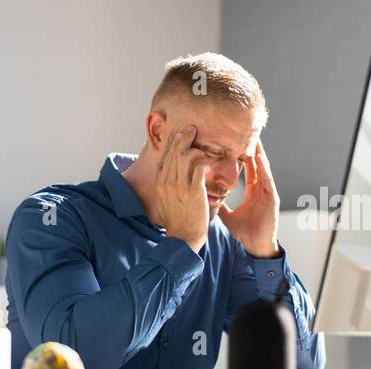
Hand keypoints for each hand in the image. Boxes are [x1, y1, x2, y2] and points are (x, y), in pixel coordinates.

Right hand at [151, 125, 210, 251]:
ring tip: (203, 147)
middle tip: (192, 128)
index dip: (172, 142)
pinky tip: (210, 162)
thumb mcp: (164, 200)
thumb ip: (166, 184)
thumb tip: (167, 172)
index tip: (178, 133)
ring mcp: (180, 186)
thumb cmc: (176, 220)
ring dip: (195, 148)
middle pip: (174, 153)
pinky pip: (199, 170)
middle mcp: (167, 182)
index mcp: (160, 183)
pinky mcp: (194, 192)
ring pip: (185, 157)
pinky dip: (205, 163)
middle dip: (184, 138)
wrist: (182, 238)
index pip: (165, 156)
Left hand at [219, 140, 279, 257]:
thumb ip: (220, 205)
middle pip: (257, 164)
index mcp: (253, 191)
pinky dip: (263, 170)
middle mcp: (262, 189)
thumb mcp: (228, 216)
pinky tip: (258, 159)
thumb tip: (207, 197)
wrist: (256, 247)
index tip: (236, 140)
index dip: (242, 154)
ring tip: (254, 138)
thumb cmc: (246, 233)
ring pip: (263, 169)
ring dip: (259, 154)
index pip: (248, 168)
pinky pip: (267, 181)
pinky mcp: (273, 199)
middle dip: (252, 148)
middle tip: (247, 130)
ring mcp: (268, 193)